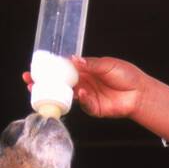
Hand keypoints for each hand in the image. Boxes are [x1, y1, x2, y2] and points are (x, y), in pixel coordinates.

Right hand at [22, 55, 148, 118]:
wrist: (140, 92)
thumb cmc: (125, 75)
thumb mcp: (107, 64)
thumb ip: (90, 64)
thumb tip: (72, 59)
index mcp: (84, 70)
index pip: (63, 68)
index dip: (49, 68)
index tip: (35, 67)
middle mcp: (82, 83)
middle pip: (59, 83)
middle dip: (43, 83)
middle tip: (29, 81)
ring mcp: (87, 96)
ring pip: (67, 96)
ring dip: (55, 94)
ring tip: (45, 91)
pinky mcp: (93, 108)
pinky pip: (84, 104)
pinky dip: (82, 99)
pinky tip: (82, 93)